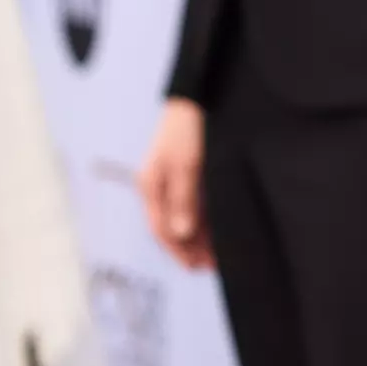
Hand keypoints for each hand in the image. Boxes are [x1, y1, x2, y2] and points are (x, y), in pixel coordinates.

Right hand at [139, 100, 213, 271]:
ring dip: (197, 237)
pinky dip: (202, 221)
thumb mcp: (186, 165)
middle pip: (171, 227)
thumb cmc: (187, 129)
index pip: (161, 229)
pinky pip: (192, 206)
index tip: (196, 267)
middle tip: (211, 266)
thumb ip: (183, 199)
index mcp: (151, 187)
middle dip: (189, 248)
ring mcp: (172, 182)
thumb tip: (181, 233)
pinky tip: (214, 230)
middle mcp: (159, 188)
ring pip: (182, 218)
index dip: (178, 250)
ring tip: (215, 255)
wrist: (196, 98)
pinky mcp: (187, 175)